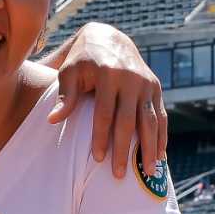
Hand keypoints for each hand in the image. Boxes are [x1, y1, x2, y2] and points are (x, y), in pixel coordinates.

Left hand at [47, 22, 167, 177]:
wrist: (108, 38)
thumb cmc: (81, 60)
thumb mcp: (69, 72)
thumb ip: (65, 96)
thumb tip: (52, 120)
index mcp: (108, 74)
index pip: (105, 113)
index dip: (101, 137)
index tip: (98, 159)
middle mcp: (131, 79)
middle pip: (129, 121)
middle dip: (125, 149)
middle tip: (119, 175)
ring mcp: (147, 84)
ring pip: (151, 121)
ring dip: (150, 147)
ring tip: (149, 172)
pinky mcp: (155, 88)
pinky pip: (161, 115)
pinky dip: (162, 136)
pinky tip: (160, 155)